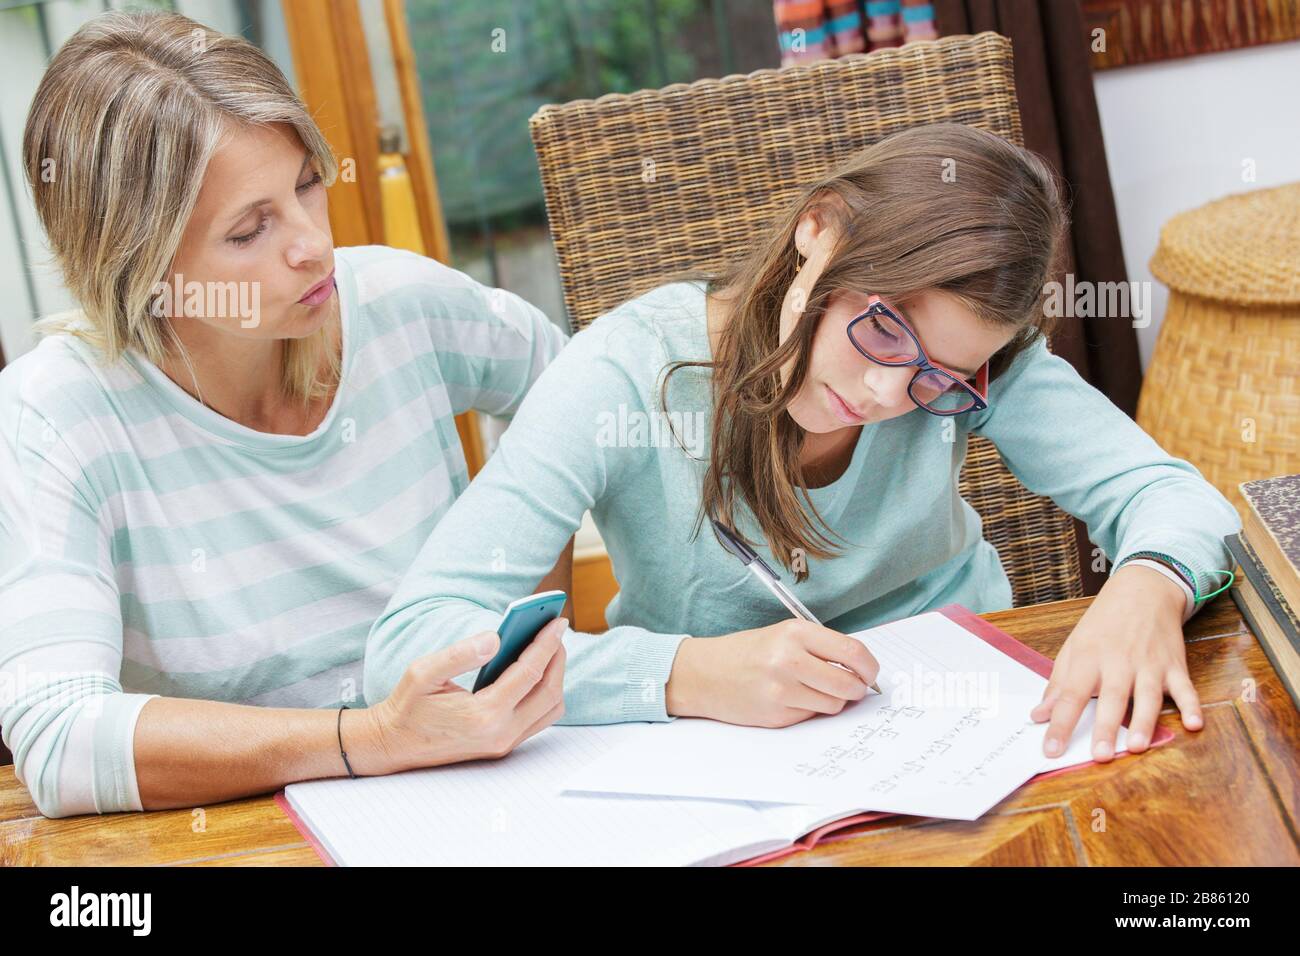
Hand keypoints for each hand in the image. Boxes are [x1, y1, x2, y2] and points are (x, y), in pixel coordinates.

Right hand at [367, 617, 567, 772]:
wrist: (394, 745)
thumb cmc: (407, 707)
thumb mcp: (423, 672)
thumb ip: (460, 653)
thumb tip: (496, 637)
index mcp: (484, 714)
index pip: (530, 673)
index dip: (547, 644)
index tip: (557, 622)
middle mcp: (500, 733)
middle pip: (549, 692)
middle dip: (558, 658)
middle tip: (555, 632)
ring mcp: (504, 743)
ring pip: (550, 709)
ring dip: (555, 678)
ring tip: (548, 649)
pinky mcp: (503, 745)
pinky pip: (539, 719)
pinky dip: (544, 693)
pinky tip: (536, 671)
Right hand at [666, 619, 878, 727]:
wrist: (705, 674)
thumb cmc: (747, 652)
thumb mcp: (783, 635)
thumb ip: (820, 648)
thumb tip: (861, 670)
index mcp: (795, 633)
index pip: (852, 653)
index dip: (870, 667)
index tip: (870, 674)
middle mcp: (789, 659)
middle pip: (848, 684)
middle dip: (857, 690)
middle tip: (854, 689)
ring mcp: (782, 690)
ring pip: (834, 704)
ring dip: (832, 701)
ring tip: (814, 691)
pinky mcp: (777, 714)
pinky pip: (812, 716)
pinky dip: (809, 710)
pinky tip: (791, 700)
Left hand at [1030, 564, 1201, 760]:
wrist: (1142, 591)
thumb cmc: (1103, 624)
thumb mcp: (1074, 647)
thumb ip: (1058, 684)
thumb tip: (1039, 715)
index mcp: (1089, 658)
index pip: (1071, 695)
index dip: (1060, 723)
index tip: (1050, 749)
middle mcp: (1119, 662)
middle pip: (1112, 697)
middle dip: (1106, 727)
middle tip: (1100, 755)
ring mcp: (1150, 664)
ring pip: (1148, 695)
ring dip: (1144, 721)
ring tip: (1137, 746)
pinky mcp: (1175, 665)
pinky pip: (1185, 688)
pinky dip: (1192, 705)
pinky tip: (1194, 724)